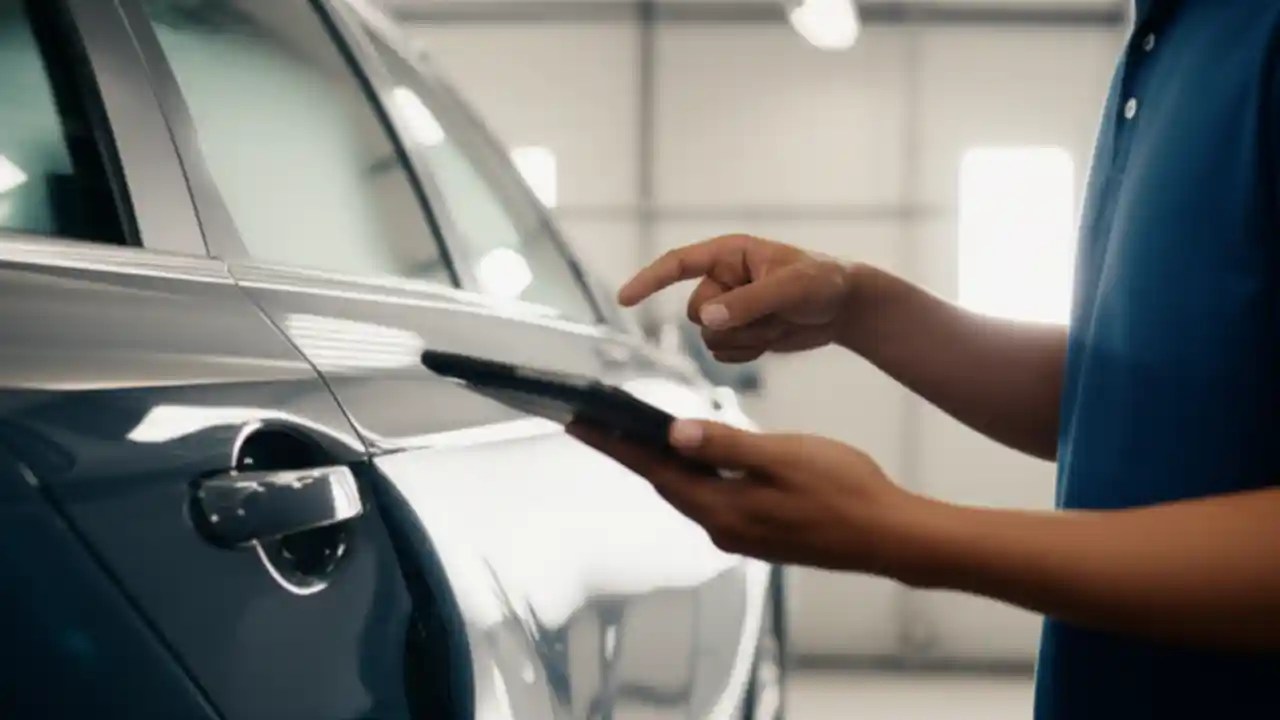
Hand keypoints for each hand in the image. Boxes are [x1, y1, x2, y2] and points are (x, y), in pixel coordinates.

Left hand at [568, 419, 922, 571]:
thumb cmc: (842, 490)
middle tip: (597, 419)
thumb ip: (727, 446)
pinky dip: (696, 473)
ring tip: (635, 431)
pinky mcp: (760, 532)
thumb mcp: (783, 457)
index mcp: (721, 508)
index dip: (613, 443)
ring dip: (663, 461)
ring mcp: (741, 533)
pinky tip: (697, 455)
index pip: (652, 469)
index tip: (576, 422)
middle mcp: (722, 527)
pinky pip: (713, 497)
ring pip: (690, 489)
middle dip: (629, 450)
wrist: (889, 536)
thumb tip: (672, 434)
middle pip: (664, 480)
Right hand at [618, 235, 857, 362]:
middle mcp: (723, 280)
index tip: (624, 300)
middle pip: (695, 313)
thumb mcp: (789, 289)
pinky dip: (747, 353)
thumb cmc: (822, 283)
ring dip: (742, 340)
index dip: (649, 280)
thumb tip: (705, 318)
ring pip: (708, 338)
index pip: (678, 264)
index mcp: (729, 254)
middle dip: (729, 322)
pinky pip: (723, 354)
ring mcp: (730, 308)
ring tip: (776, 324)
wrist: (845, 307)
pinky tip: (772, 339)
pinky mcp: (740, 332)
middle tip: (770, 313)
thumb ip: (747, 302)